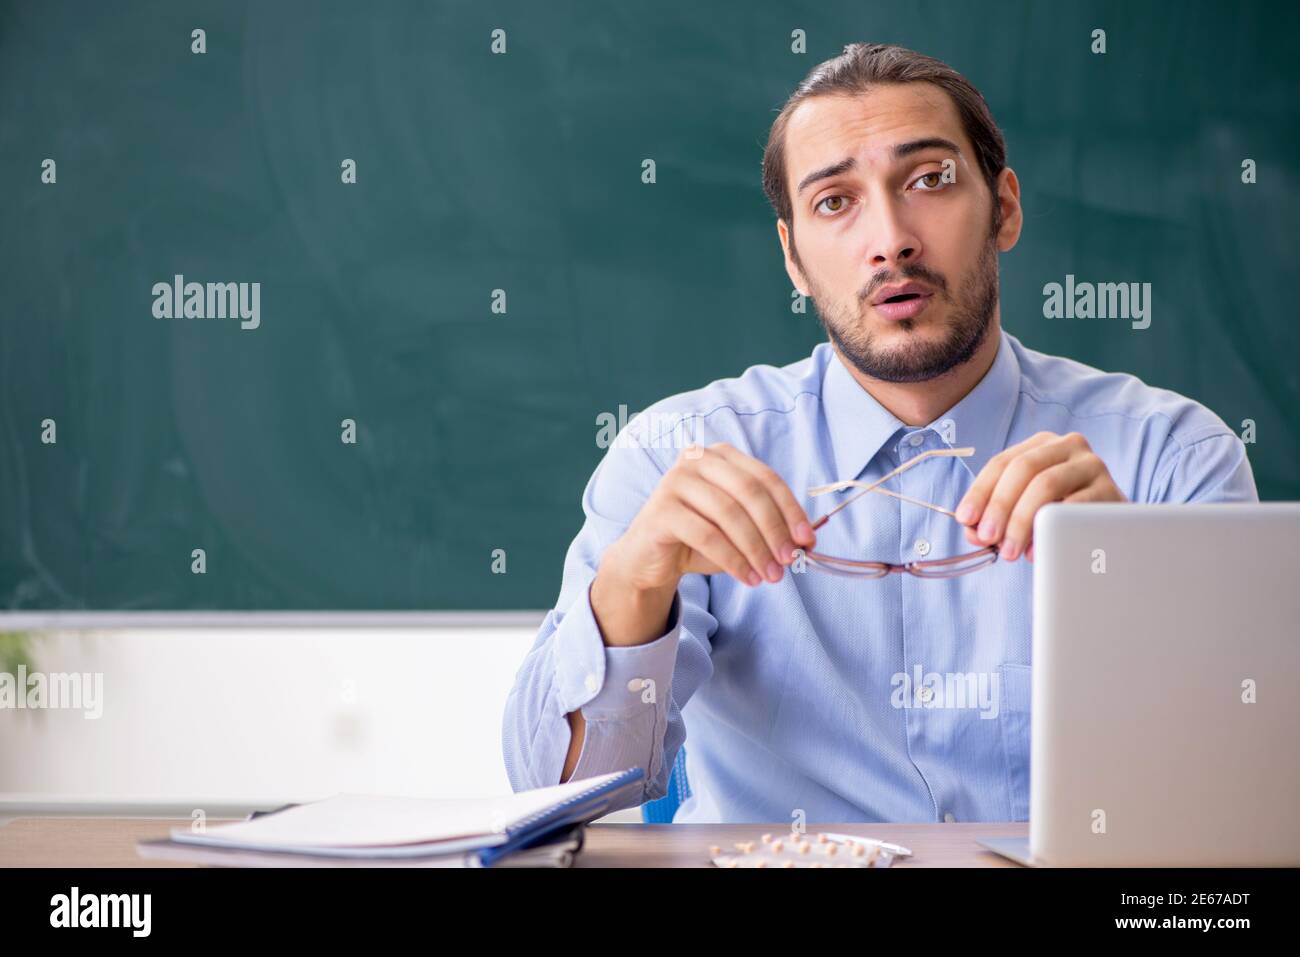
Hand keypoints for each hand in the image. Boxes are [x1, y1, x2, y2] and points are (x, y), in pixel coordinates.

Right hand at [602, 442, 815, 591]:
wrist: (649, 558)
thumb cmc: (699, 539)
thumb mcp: (740, 529)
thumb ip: (769, 528)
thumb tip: (805, 541)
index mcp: (721, 455)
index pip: (766, 478)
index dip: (791, 509)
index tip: (807, 540)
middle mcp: (696, 458)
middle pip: (750, 492)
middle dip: (775, 529)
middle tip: (789, 561)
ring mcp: (675, 480)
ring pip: (730, 514)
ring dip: (756, 549)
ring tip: (770, 576)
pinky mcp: (661, 509)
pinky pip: (707, 535)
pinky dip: (733, 560)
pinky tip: (748, 577)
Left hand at [954, 431, 1124, 561]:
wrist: (1113, 530)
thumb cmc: (1061, 518)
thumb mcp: (1026, 510)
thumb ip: (996, 518)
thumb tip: (972, 531)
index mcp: (1040, 445)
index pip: (1001, 462)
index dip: (980, 492)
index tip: (965, 520)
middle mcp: (1067, 445)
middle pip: (1023, 468)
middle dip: (1000, 506)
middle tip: (988, 539)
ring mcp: (1092, 465)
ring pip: (1046, 484)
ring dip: (1021, 520)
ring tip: (1011, 551)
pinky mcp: (1111, 489)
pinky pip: (1075, 505)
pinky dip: (1051, 528)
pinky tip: (1038, 550)